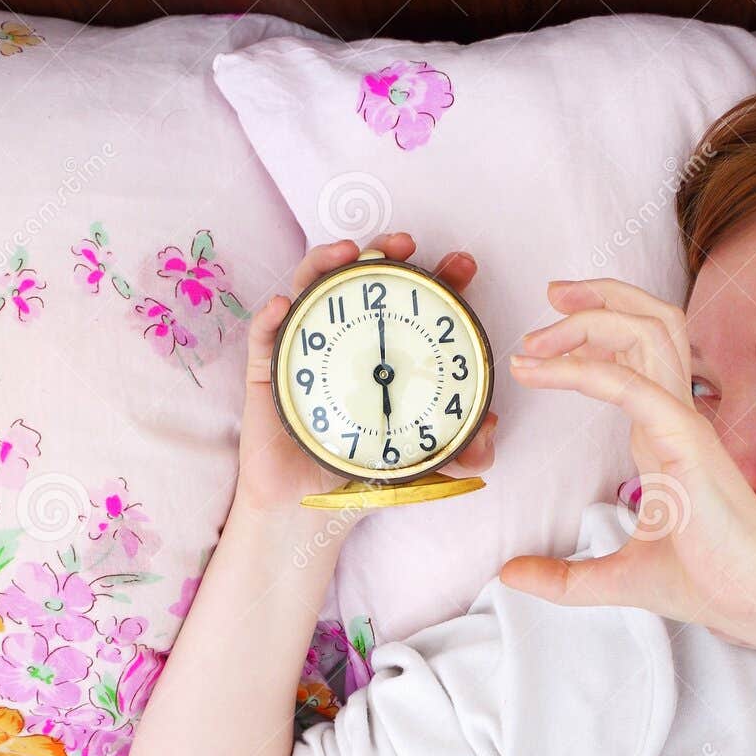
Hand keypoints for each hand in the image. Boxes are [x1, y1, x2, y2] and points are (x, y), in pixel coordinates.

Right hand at [236, 232, 497, 518]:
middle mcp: (343, 343)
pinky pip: (262, 337)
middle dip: (383, 255)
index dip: (437, 280)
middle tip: (406, 245)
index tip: (462, 265)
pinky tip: (285, 304)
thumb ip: (462, 451)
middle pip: (359, 284)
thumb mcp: (422, 462)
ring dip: (325, 264)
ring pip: (308, 292)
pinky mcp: (265, 373)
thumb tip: (492, 427)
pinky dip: (270, 316)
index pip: (411, 306)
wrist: (307, 510)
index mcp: (383, 355)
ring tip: (348, 253)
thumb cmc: (359, 475)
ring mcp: (302, 351)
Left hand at [502, 277, 755, 648]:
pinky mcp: (686, 437)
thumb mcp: (615, 578)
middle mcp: (676, 416)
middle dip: (595, 301)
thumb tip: (510, 573)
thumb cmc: (708, 582)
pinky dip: (584, 368)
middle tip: (548, 300)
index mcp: (666, 433)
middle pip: (646, 324)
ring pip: (647, 332)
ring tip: (540, 331)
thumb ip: (562, 577)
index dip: (590, 336)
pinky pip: (631, 383)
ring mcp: (685, 420)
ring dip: (589, 320)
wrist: (753, 598)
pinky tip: (542, 371)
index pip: (635, 357)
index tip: (539, 346)